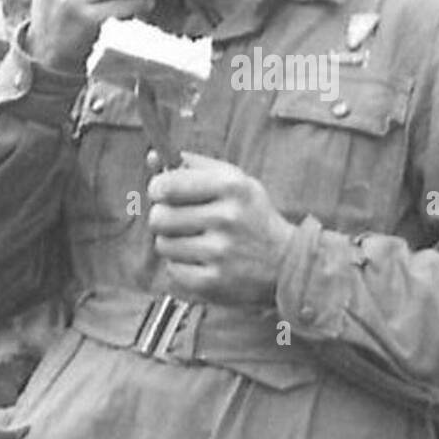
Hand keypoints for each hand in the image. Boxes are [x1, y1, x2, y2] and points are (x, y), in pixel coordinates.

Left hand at [146, 153, 295, 305]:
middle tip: (182, 221)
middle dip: (165, 218)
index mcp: (231, 186)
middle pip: (159, 216)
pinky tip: (202, 261)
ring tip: (197, 242)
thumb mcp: (235, 181)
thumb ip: (194, 166)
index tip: (162, 193)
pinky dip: (182, 266)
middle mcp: (226, 217)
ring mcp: (220, 252)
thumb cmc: (253, 218)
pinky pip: (173, 270)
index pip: (167, 185)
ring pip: (163, 244)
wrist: (287, 264)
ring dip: (174, 243)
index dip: (157, 189)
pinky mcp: (213, 282)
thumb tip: (151, 157)